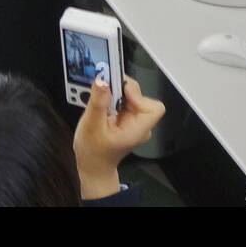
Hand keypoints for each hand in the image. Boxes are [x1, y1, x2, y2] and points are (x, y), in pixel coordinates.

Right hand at [73, 75, 164, 199]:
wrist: (93, 165)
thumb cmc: (93, 153)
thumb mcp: (91, 127)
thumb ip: (98, 103)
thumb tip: (103, 81)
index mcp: (137, 130)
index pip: (154, 108)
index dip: (138, 96)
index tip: (120, 91)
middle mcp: (139, 124)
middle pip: (140, 96)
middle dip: (121, 90)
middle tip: (103, 89)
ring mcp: (134, 120)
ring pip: (130, 95)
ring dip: (115, 92)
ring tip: (100, 98)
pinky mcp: (126, 116)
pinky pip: (123, 99)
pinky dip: (112, 97)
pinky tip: (102, 104)